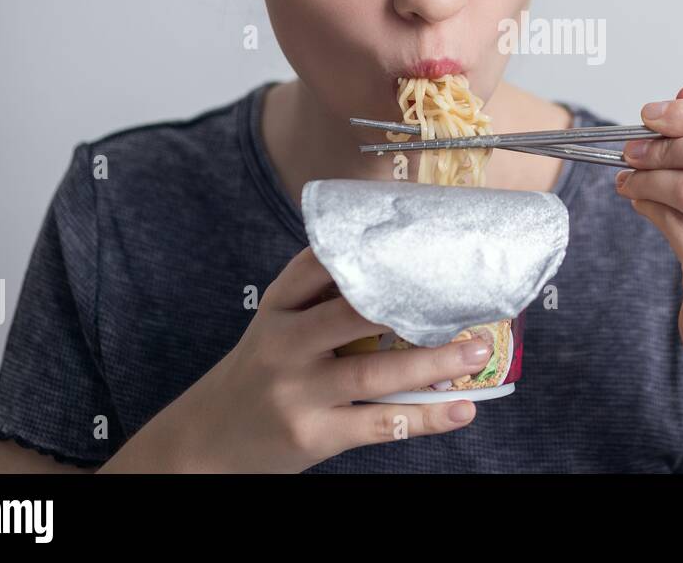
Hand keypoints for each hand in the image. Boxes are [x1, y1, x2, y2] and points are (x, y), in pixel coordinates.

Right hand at [101, 246, 494, 472]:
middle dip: (411, 307)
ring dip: (433, 363)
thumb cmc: (261, 371)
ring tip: (476, 351)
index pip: (320, 264)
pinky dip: (427, 417)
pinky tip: (462, 409)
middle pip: (353, 316)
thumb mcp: (276, 323)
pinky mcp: (313, 434)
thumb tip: (403, 267)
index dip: (370, 251)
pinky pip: (380, 424)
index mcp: (278, 307)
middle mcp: (284, 344)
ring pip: (375, 374)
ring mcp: (298, 392)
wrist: (207, 440)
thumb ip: (322, 294)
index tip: (421, 241)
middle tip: (464, 297)